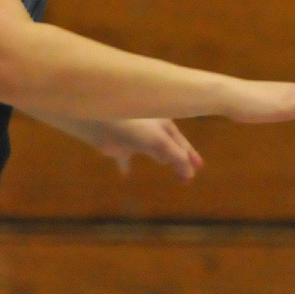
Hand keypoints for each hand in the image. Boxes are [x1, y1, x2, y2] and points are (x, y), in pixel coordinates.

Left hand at [89, 118, 203, 180]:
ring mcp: (134, 137)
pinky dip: (126, 165)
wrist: (95, 117)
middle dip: (178, 158)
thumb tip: (191, 174)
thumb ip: (175, 156)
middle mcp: (151, 129)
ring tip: (163, 164)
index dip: (190, 156)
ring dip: (158, 157)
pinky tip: (125, 174)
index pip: (182, 144)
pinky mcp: (116, 144)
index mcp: (164, 125)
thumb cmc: (131, 124)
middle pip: (168, 146)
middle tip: (185, 176)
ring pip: (150, 149)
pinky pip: (124, 157)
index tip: (199, 168)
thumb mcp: (159, 141)